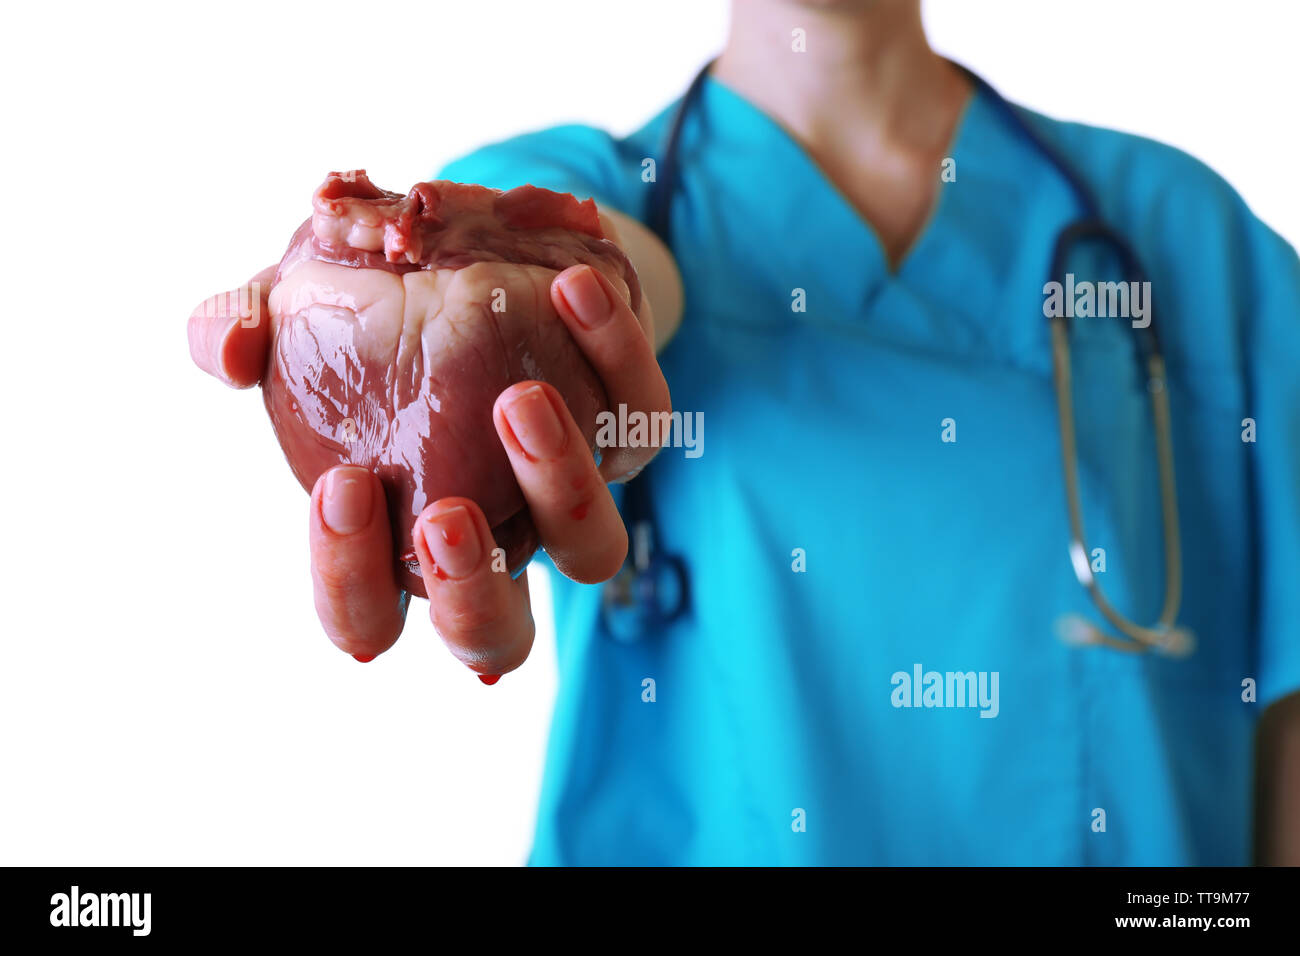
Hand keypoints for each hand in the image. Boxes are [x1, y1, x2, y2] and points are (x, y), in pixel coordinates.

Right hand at [189, 252, 670, 680]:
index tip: (341, 488)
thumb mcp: (294, 312)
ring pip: (592, 551)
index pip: (370, 619)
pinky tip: (570, 286)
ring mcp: (566, 493)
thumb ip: (241, 327)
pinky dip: (613, 353)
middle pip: (495, 637)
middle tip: (445, 516)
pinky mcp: (629, 425)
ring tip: (518, 400)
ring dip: (559, 486)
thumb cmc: (378, 312)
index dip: (352, 583)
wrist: (485, 255)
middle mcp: (494, 538)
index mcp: (401, 538)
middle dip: (470, 594)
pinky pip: (641, 415)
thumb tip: (224, 349)